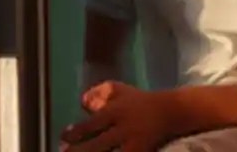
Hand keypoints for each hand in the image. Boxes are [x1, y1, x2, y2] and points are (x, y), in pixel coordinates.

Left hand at [60, 81, 175, 151]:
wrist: (172, 111)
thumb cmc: (142, 101)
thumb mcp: (122, 91)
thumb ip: (102, 93)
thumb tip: (82, 101)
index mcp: (118, 111)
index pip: (93, 123)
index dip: (76, 132)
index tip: (64, 137)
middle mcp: (125, 128)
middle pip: (98, 145)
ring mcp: (135, 143)